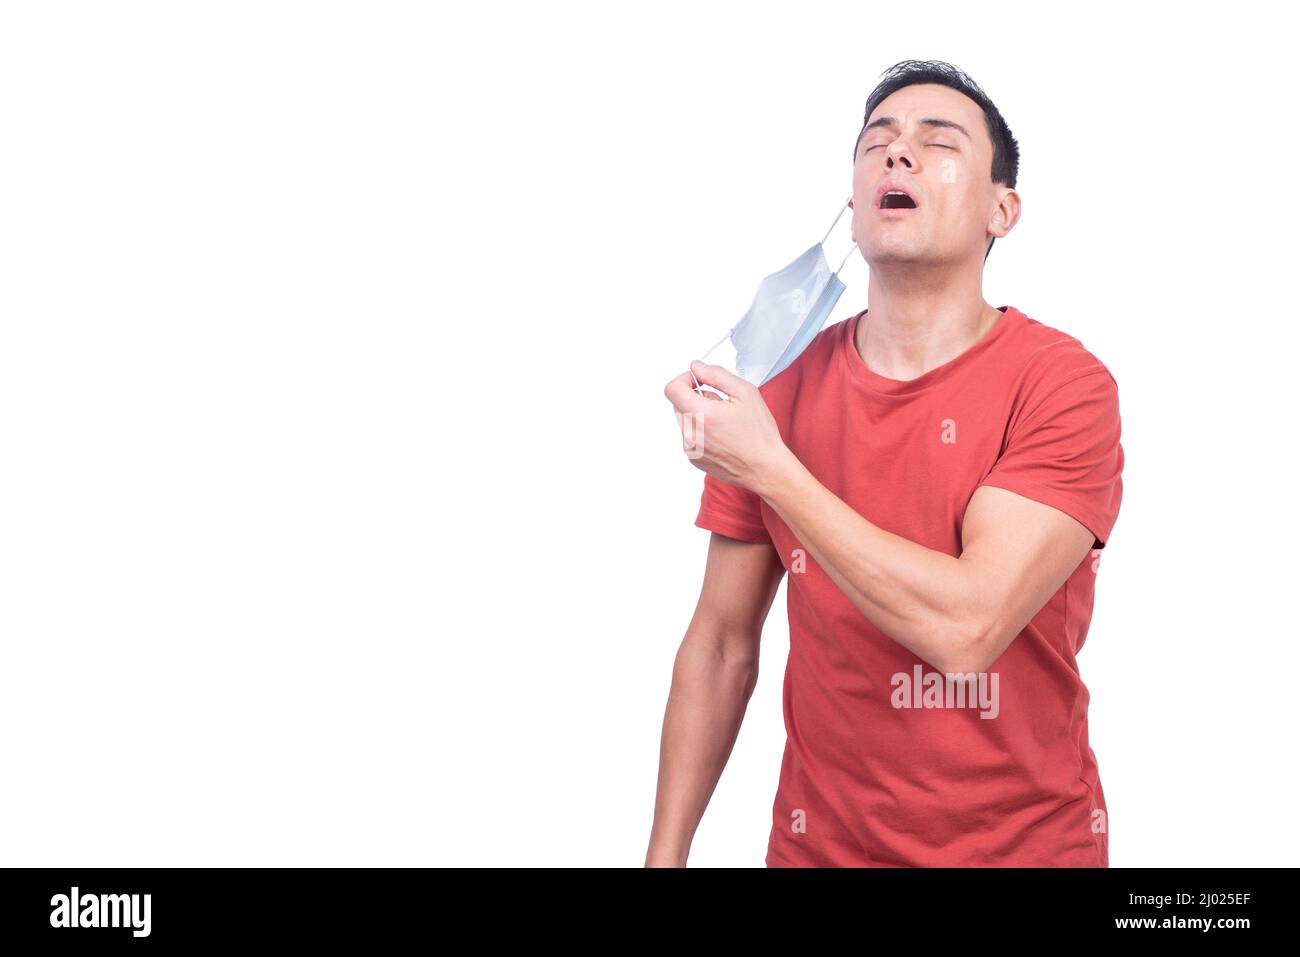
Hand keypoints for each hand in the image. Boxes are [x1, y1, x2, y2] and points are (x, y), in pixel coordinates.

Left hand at [663, 360, 792, 494]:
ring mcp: (690, 448)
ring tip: (723, 422)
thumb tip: (696, 367)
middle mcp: (690, 433)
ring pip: (684, 419)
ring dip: (698, 414)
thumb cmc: (759, 434)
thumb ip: (716, 374)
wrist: (765, 468)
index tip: (699, 381)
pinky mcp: (694, 458)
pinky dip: (701, 431)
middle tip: (721, 404)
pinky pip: (690, 436)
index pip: (672, 389)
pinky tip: (722, 436)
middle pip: (678, 403)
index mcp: (701, 415)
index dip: (685, 379)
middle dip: (696, 397)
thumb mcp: (744, 392)